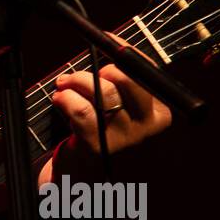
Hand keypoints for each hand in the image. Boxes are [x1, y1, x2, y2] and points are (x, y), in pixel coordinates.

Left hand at [37, 34, 172, 184]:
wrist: (84, 182)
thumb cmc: (102, 137)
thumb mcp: (119, 109)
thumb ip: (119, 80)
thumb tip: (110, 42)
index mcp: (159, 114)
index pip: (146, 72)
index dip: (125, 50)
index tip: (108, 37)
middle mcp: (148, 128)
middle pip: (125, 80)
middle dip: (98, 70)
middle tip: (79, 77)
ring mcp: (125, 140)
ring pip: (102, 93)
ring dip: (76, 82)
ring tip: (64, 86)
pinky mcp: (99, 148)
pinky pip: (81, 110)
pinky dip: (66, 99)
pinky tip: (60, 101)